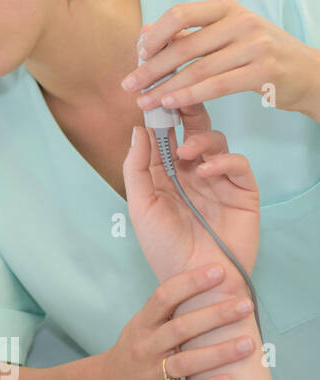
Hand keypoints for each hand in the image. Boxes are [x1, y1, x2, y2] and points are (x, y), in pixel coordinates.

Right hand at [99, 266, 256, 379]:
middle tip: (246, 305)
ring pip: (185, 362)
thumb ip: (169, 311)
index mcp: (142, 324)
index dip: (190, 283)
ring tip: (249, 344)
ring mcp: (149, 373)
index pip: (164, 297)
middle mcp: (144, 346)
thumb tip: (209, 283)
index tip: (219, 272)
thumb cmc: (137, 350)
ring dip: (218, 353)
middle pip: (180, 328)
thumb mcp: (143, 326)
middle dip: (215, 315)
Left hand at [122, 2, 319, 119]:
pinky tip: (170, 103)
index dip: (155, 35)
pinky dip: (189, 96)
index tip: (139, 54)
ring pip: (198, 70)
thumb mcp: (227, 35)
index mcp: (228, 9)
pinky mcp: (264, 72)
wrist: (308, 72)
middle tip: (129, 84)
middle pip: (184, 46)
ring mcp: (256, 46)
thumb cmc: (259, 53)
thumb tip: (145, 33)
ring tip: (144, 101)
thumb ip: (189, 34)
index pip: (181, 14)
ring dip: (165, 87)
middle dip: (151, 68)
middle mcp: (242, 22)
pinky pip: (217, 86)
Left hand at [122, 105, 259, 282]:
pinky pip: (237, 165)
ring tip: (185, 153)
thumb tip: (137, 130)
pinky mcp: (241, 192)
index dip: (158, 117)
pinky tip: (206, 170)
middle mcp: (191, 172)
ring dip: (201, 140)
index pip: (163, 136)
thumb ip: (137, 168)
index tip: (150, 98)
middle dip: (186, 113)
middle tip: (177, 101)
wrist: (195, 281)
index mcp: (164, 174)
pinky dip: (224, 161)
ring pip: (216, 142)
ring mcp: (217, 181)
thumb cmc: (164, 248)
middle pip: (193, 131)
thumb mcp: (140, 206)